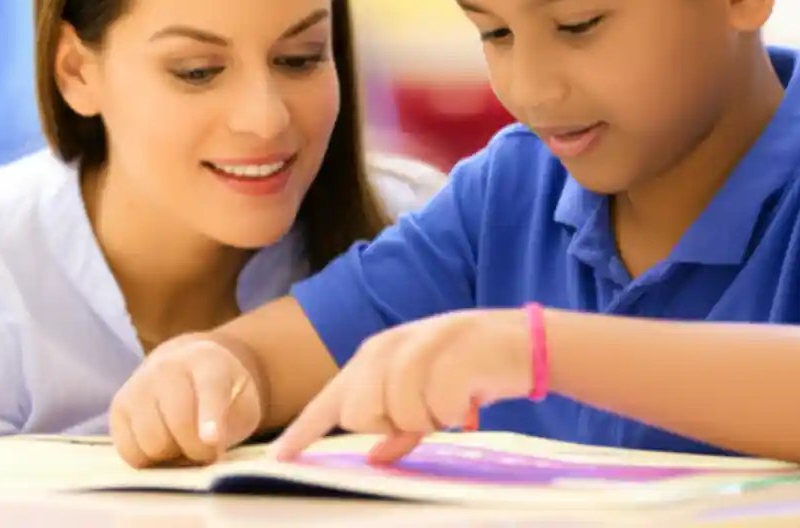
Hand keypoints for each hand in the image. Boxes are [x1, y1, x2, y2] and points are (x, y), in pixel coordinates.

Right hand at [109, 334, 264, 467]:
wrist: (188, 366)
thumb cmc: (224, 393)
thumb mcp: (244, 403)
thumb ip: (232, 426)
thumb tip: (207, 451)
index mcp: (207, 361)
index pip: (209, 389)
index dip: (210, 417)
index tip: (212, 441)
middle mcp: (166, 367)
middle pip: (178, 423)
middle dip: (196, 449)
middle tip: (207, 451)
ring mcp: (137, 385)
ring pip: (151, 443)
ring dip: (171, 455)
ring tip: (182, 443)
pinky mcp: (118, 408)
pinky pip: (129, 452)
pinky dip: (148, 460)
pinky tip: (162, 445)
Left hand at [273, 309, 531, 463]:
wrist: (520, 342)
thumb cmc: (465, 370)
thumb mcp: (424, 396)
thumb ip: (396, 427)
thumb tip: (375, 457)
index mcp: (375, 355)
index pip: (331, 400)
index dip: (304, 431)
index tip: (280, 458)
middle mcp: (388, 349)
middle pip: (360, 414)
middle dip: (392, 424)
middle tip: (427, 409)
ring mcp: (416, 350)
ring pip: (399, 417)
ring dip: (429, 419)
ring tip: (450, 399)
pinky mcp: (446, 360)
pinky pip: (436, 414)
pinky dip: (454, 414)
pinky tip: (468, 397)